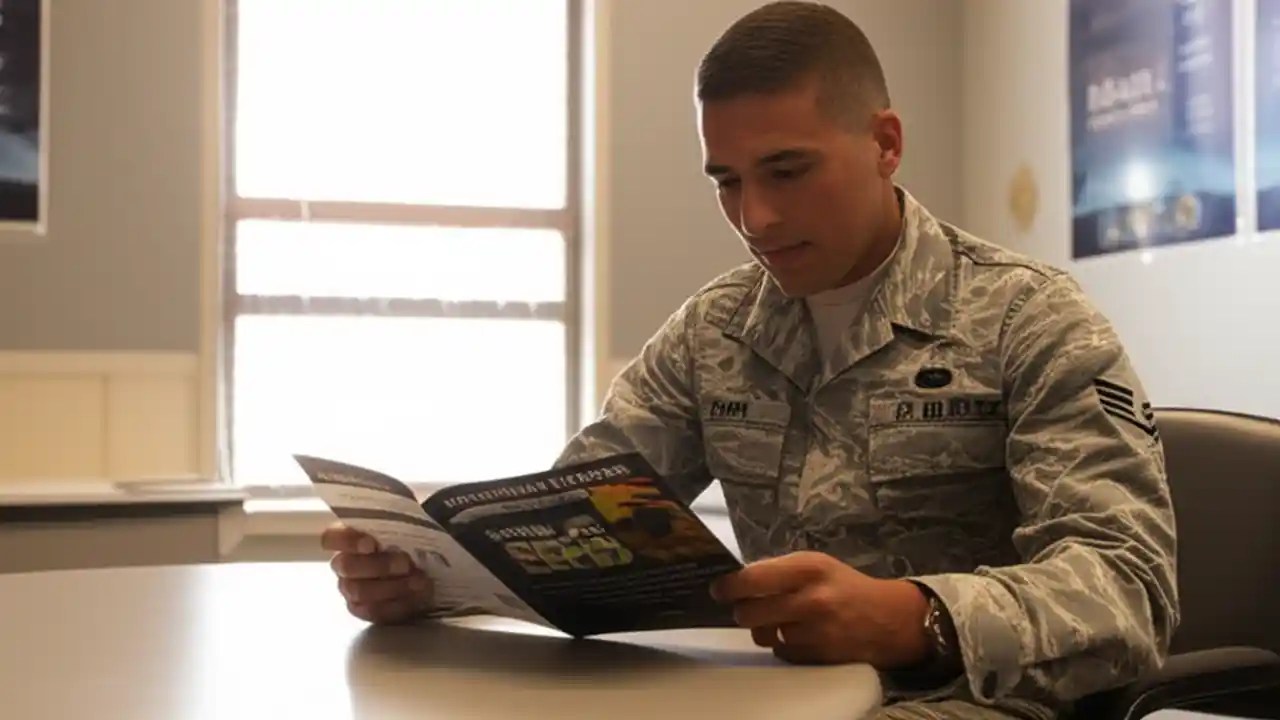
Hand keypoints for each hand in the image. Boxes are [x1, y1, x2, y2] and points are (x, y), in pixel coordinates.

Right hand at [321, 522, 433, 624]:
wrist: (427, 561)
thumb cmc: (409, 535)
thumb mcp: (406, 517)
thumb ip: (396, 513)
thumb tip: (400, 509)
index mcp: (347, 536)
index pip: (330, 538)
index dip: (347, 541)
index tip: (371, 544)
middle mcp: (343, 564)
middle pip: (347, 567)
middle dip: (379, 565)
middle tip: (406, 563)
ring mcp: (350, 589)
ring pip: (360, 592)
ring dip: (393, 587)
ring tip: (420, 581)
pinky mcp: (364, 610)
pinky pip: (375, 612)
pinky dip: (398, 604)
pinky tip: (418, 596)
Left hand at [710, 551, 931, 668]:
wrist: (888, 619)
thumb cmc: (844, 586)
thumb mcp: (815, 564)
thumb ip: (778, 570)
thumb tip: (736, 580)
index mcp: (807, 568)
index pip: (752, 579)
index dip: (729, 586)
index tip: (719, 589)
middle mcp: (810, 600)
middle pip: (749, 613)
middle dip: (742, 611)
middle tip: (747, 607)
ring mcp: (814, 632)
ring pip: (762, 635)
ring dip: (763, 629)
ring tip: (780, 619)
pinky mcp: (817, 656)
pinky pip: (780, 652)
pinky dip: (782, 644)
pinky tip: (799, 634)